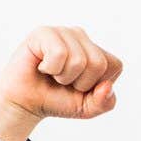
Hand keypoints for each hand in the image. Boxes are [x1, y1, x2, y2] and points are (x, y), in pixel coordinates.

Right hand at [0, 26, 121, 140]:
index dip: (96, 85)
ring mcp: (64, 32)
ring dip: (63, 77)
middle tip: (63, 81)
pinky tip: (42, 66)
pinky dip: (50, 68)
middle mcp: (83, 37)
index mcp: (98, 51)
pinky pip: (59, 53)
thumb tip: (106, 86)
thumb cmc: (56, 100)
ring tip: (52, 74)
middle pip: (98, 63)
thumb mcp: (87, 108)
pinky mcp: (44, 32)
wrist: (25, 103)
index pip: (115, 66)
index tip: (78, 86)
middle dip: (79, 82)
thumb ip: (105, 102)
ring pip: (79, 60)